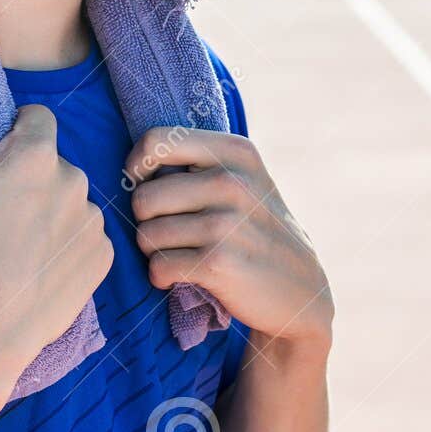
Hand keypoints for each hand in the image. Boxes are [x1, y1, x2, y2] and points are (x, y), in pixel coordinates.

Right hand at [0, 104, 113, 383]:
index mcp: (34, 157)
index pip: (38, 117)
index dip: (18, 127)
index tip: (1, 149)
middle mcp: (73, 182)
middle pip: (53, 163)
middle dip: (30, 176)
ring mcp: (91, 222)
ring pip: (70, 201)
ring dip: (51, 211)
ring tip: (19, 243)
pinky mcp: (101, 257)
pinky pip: (85, 238)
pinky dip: (68, 245)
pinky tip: (38, 266)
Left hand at [123, 128, 331, 350]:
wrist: (299, 290)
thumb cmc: (254, 229)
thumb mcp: (243, 180)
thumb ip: (197, 162)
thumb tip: (131, 165)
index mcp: (235, 152)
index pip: (155, 141)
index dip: (136, 167)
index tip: (144, 185)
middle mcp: (232, 182)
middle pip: (143, 197)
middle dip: (146, 221)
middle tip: (171, 232)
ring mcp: (226, 223)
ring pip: (146, 235)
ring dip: (154, 252)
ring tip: (181, 254)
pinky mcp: (218, 263)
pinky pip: (158, 266)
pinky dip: (161, 276)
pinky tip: (182, 276)